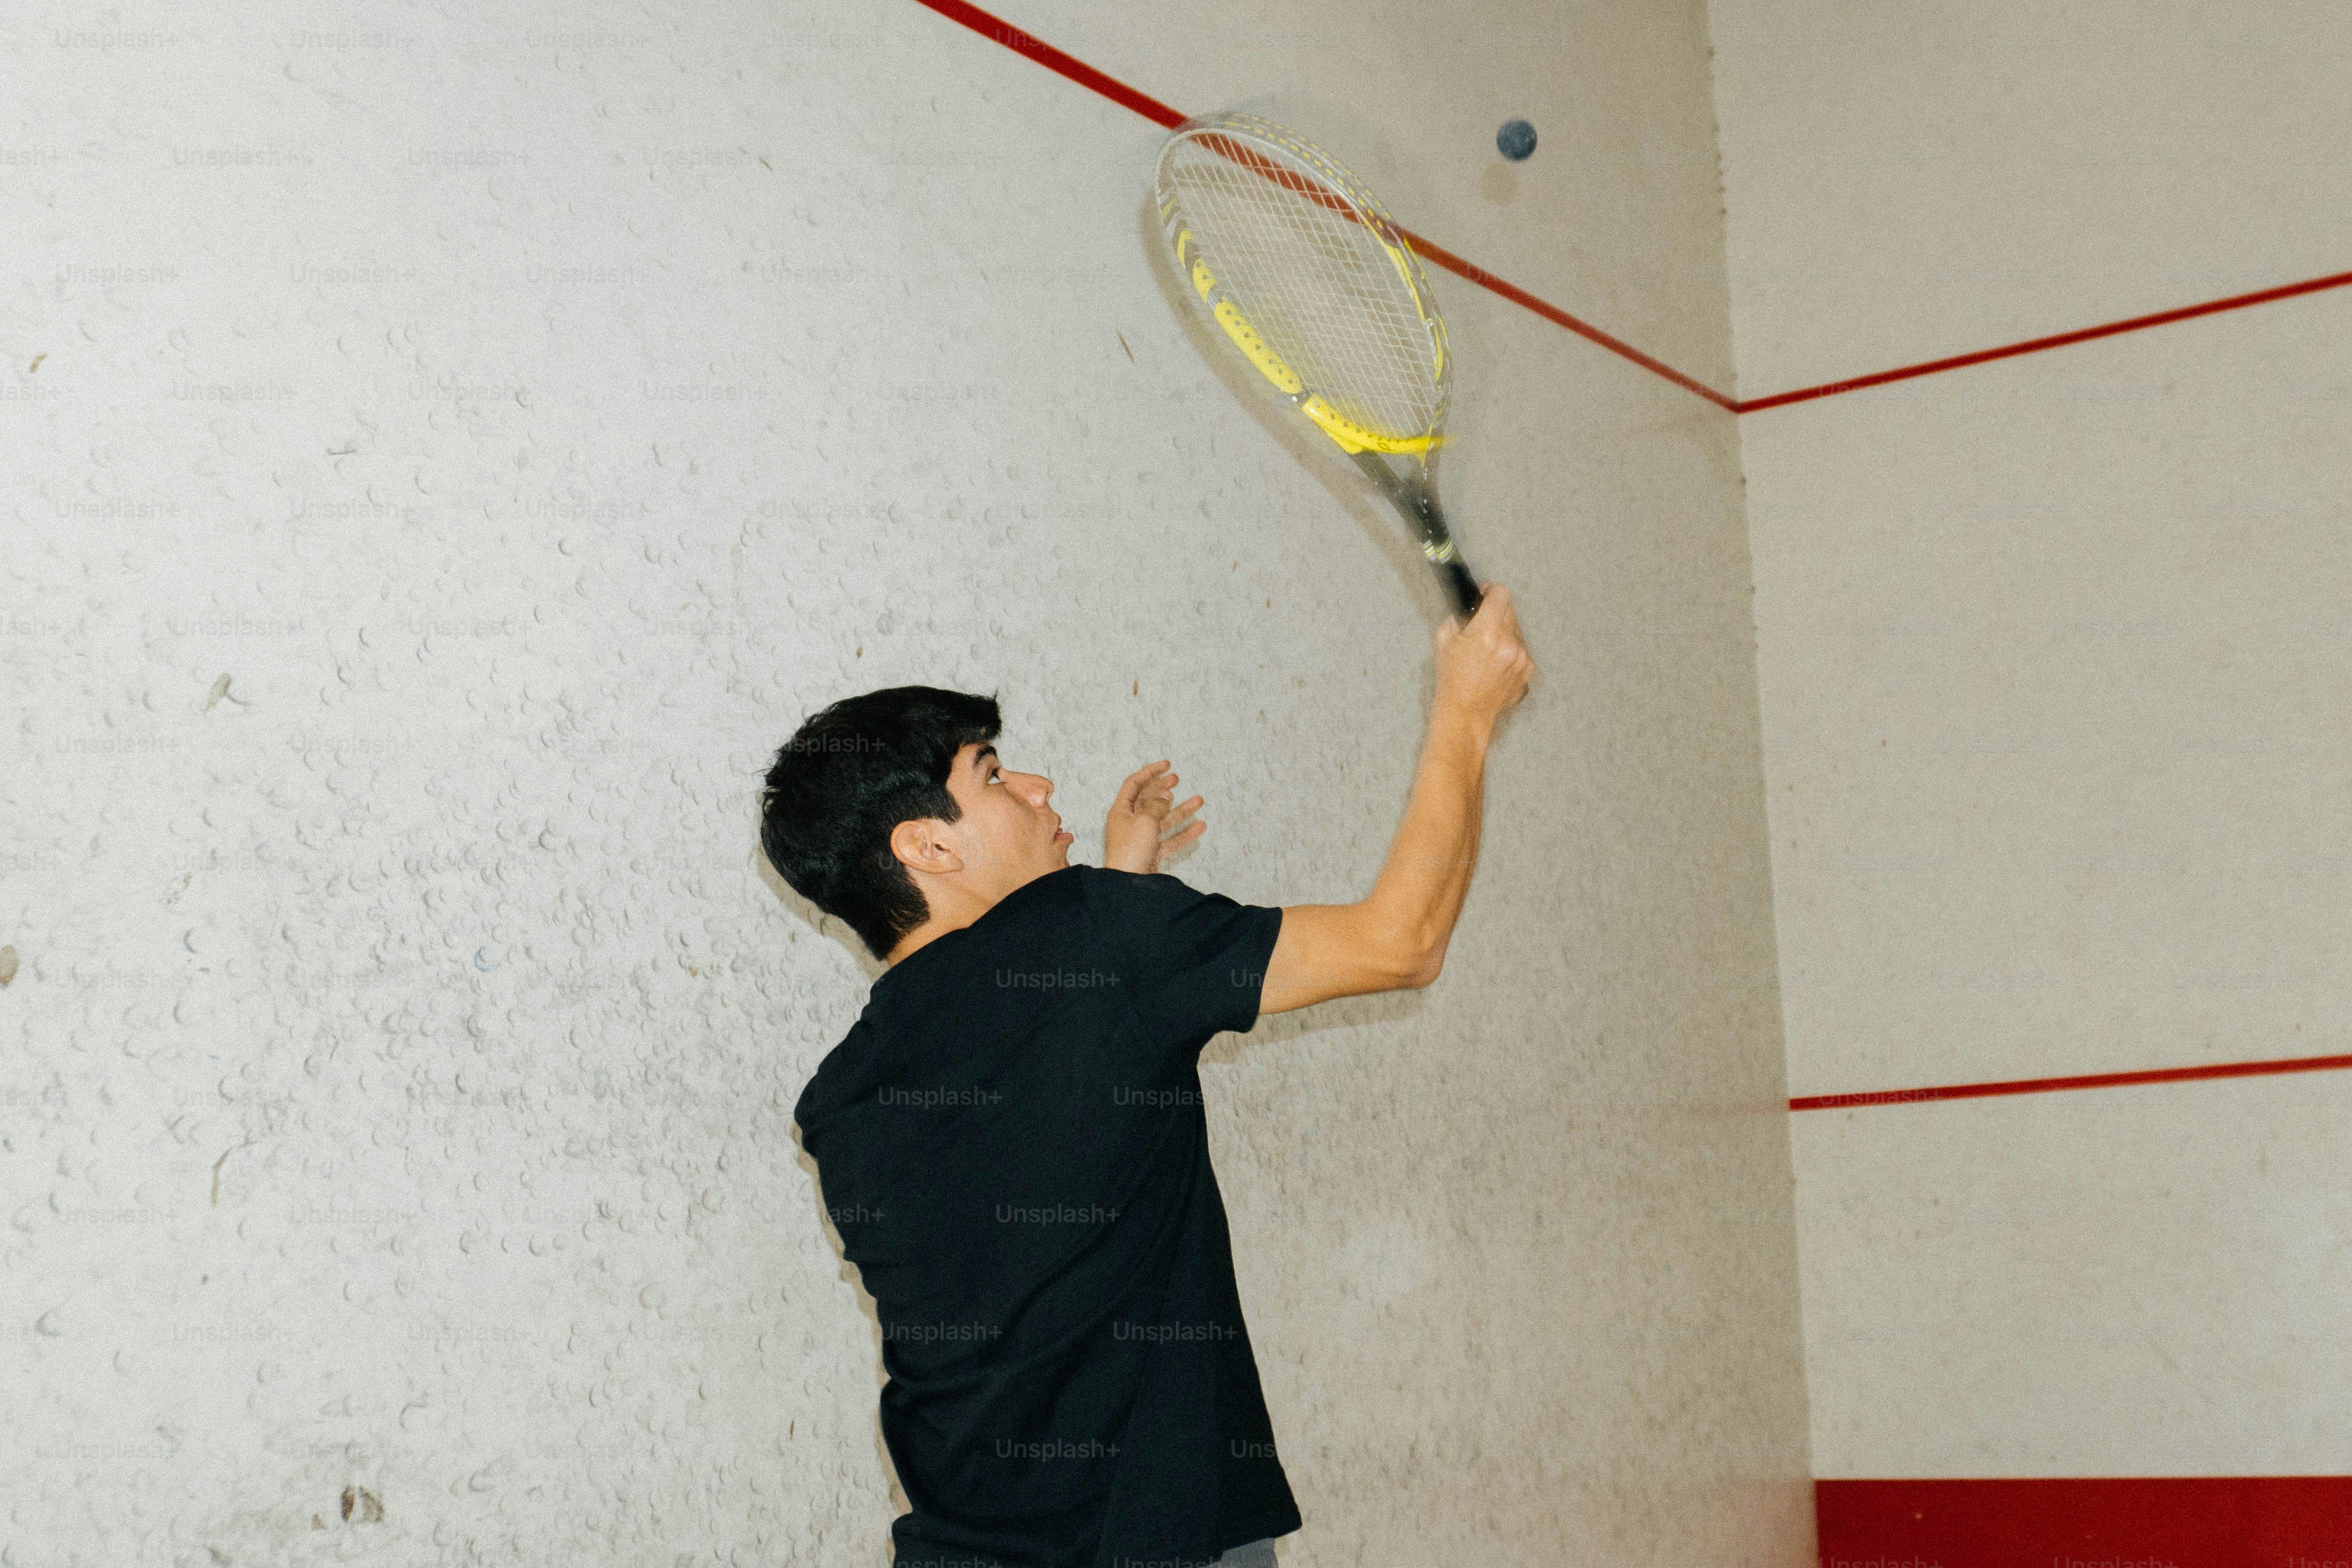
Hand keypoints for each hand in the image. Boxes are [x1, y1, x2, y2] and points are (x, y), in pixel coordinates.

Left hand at [1103, 759, 1205, 873]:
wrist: (1129, 884)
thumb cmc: (1131, 850)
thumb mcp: (1145, 821)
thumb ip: (1157, 805)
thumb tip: (1165, 794)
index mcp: (1121, 811)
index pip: (1133, 784)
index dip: (1150, 772)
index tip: (1167, 765)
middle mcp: (1130, 823)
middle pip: (1148, 800)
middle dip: (1163, 788)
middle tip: (1177, 778)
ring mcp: (1141, 838)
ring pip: (1163, 819)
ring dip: (1181, 810)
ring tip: (1198, 800)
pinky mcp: (1151, 852)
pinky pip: (1169, 839)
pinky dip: (1184, 833)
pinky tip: (1199, 826)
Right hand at [1433, 583, 1535, 727]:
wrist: (1466, 711)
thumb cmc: (1453, 680)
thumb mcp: (1444, 642)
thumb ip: (1457, 618)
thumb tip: (1468, 606)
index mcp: (1487, 634)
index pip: (1500, 595)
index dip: (1491, 591)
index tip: (1486, 595)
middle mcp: (1509, 644)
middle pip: (1509, 611)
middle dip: (1495, 614)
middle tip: (1481, 628)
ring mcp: (1521, 658)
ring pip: (1516, 630)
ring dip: (1504, 633)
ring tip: (1488, 651)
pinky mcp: (1528, 669)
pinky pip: (1522, 649)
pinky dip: (1511, 651)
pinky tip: (1496, 664)